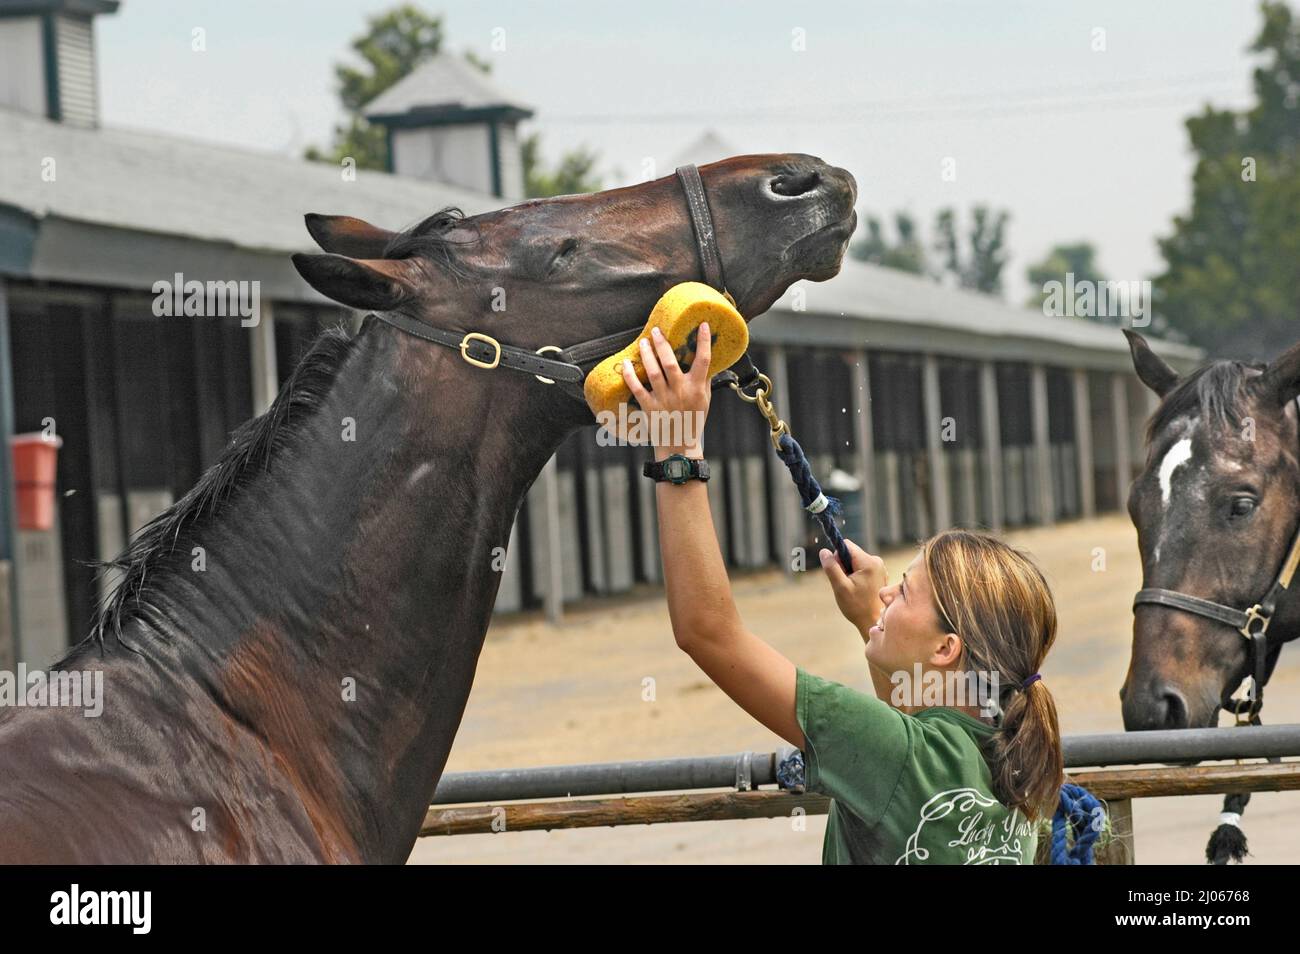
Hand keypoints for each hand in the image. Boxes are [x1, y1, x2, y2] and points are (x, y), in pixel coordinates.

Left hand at [621, 323, 711, 460]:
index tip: (703, 325)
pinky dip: (630, 376)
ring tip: (643, 342)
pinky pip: (637, 388)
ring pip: (653, 372)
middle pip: (671, 363)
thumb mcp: (705, 400)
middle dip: (663, 344)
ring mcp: (664, 400)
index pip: (704, 360)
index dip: (704, 341)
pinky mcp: (649, 408)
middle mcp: (680, 392)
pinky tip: (625, 364)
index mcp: (696, 388)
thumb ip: (704, 379)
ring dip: (647, 355)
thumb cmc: (693, 420)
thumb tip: (706, 357)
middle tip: (656, 330)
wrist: (679, 446)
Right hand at [819, 539, 886, 639]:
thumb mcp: (840, 587)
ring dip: (849, 572)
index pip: (846, 545)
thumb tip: (823, 552)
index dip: (837, 557)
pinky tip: (859, 590)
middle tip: (845, 584)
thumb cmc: (857, 606)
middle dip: (843, 566)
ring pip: (855, 561)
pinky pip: (862, 568)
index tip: (838, 572)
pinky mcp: (878, 574)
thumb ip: (831, 568)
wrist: (874, 621)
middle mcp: (876, 561)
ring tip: (853, 589)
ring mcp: (879, 567)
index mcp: (868, 562)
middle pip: (851, 554)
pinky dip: (856, 577)